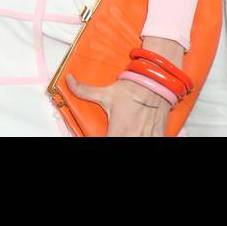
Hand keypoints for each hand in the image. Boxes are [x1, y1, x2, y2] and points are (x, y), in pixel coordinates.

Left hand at [63, 36, 183, 136]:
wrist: (157, 82)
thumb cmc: (132, 89)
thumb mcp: (106, 92)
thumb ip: (83, 90)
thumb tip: (68, 80)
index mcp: (118, 131)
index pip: (105, 144)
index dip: (100, 139)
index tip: (103, 136)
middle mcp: (133, 137)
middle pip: (122, 144)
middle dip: (117, 137)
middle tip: (115, 132)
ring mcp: (147, 138)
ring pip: (137, 146)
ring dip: (131, 138)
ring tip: (127, 132)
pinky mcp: (158, 137)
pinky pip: (154, 142)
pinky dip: (146, 139)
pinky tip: (141, 134)